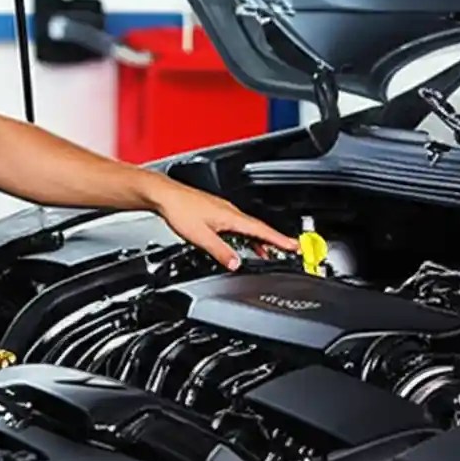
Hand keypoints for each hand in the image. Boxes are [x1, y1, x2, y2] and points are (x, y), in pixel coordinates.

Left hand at [147, 178, 297, 269]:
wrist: (164, 196)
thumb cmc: (180, 210)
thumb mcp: (201, 237)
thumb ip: (220, 252)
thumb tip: (236, 264)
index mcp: (231, 217)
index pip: (261, 231)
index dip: (280, 240)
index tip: (295, 246)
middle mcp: (230, 212)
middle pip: (258, 228)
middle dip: (274, 240)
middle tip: (290, 249)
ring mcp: (223, 211)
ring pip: (247, 227)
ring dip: (259, 239)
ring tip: (268, 252)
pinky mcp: (214, 212)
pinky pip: (237, 225)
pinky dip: (245, 234)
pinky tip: (240, 241)